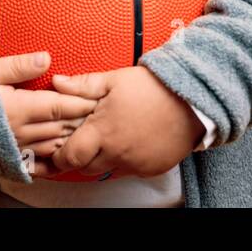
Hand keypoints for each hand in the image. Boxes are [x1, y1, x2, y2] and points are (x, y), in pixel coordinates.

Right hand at [0, 51, 98, 178]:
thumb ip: (19, 66)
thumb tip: (46, 58)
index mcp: (17, 108)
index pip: (59, 107)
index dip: (81, 103)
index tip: (97, 98)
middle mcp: (18, 131)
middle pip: (61, 129)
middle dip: (82, 121)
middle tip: (102, 114)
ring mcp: (13, 147)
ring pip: (53, 146)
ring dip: (71, 139)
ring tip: (89, 130)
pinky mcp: (7, 157)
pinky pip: (38, 161)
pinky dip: (54, 157)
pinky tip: (65, 151)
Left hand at [47, 65, 205, 178]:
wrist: (193, 100)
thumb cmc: (155, 87)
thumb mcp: (115, 79)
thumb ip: (83, 85)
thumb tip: (58, 83)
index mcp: (102, 132)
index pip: (68, 157)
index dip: (59, 155)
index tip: (59, 148)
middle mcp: (116, 153)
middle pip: (85, 168)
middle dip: (80, 156)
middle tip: (86, 139)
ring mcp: (134, 164)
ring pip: (107, 171)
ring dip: (103, 158)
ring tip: (111, 137)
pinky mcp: (150, 169)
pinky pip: (129, 171)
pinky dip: (125, 160)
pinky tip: (131, 141)